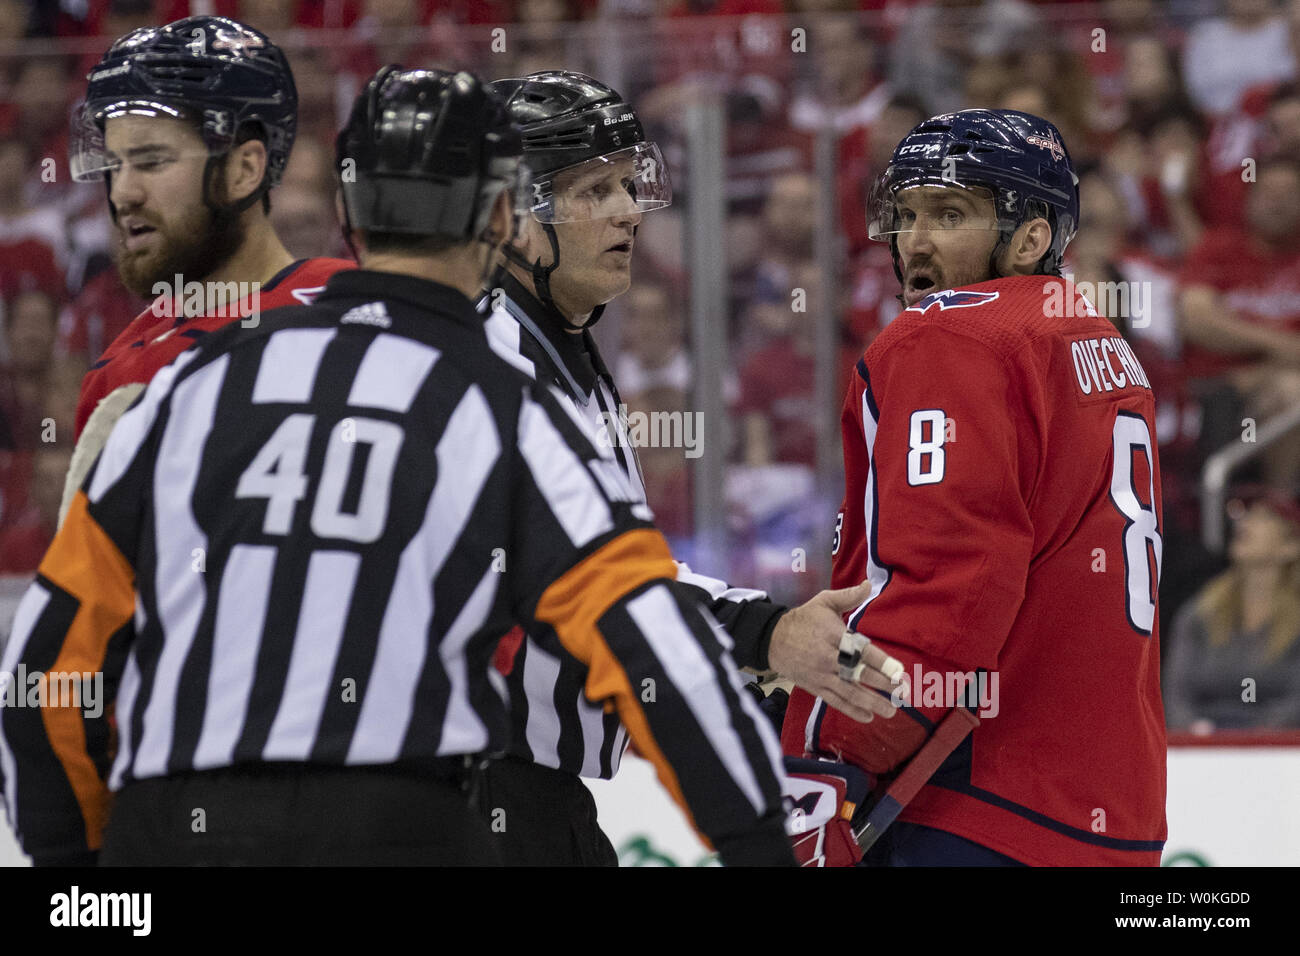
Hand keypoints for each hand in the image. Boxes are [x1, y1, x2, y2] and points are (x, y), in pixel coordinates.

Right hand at [767, 581, 908, 723]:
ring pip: (848, 692)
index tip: (899, 671)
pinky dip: (851, 710)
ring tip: (891, 711)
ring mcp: (821, 675)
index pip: (860, 650)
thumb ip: (848, 596)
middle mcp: (828, 657)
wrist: (772, 639)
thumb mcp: (823, 602)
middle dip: (882, 685)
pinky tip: (868, 717)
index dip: (880, 662)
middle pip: (858, 673)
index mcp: (832, 635)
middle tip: (902, 693)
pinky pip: (835, 701)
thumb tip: (869, 585)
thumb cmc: (803, 619)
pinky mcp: (815, 687)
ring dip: (871, 702)